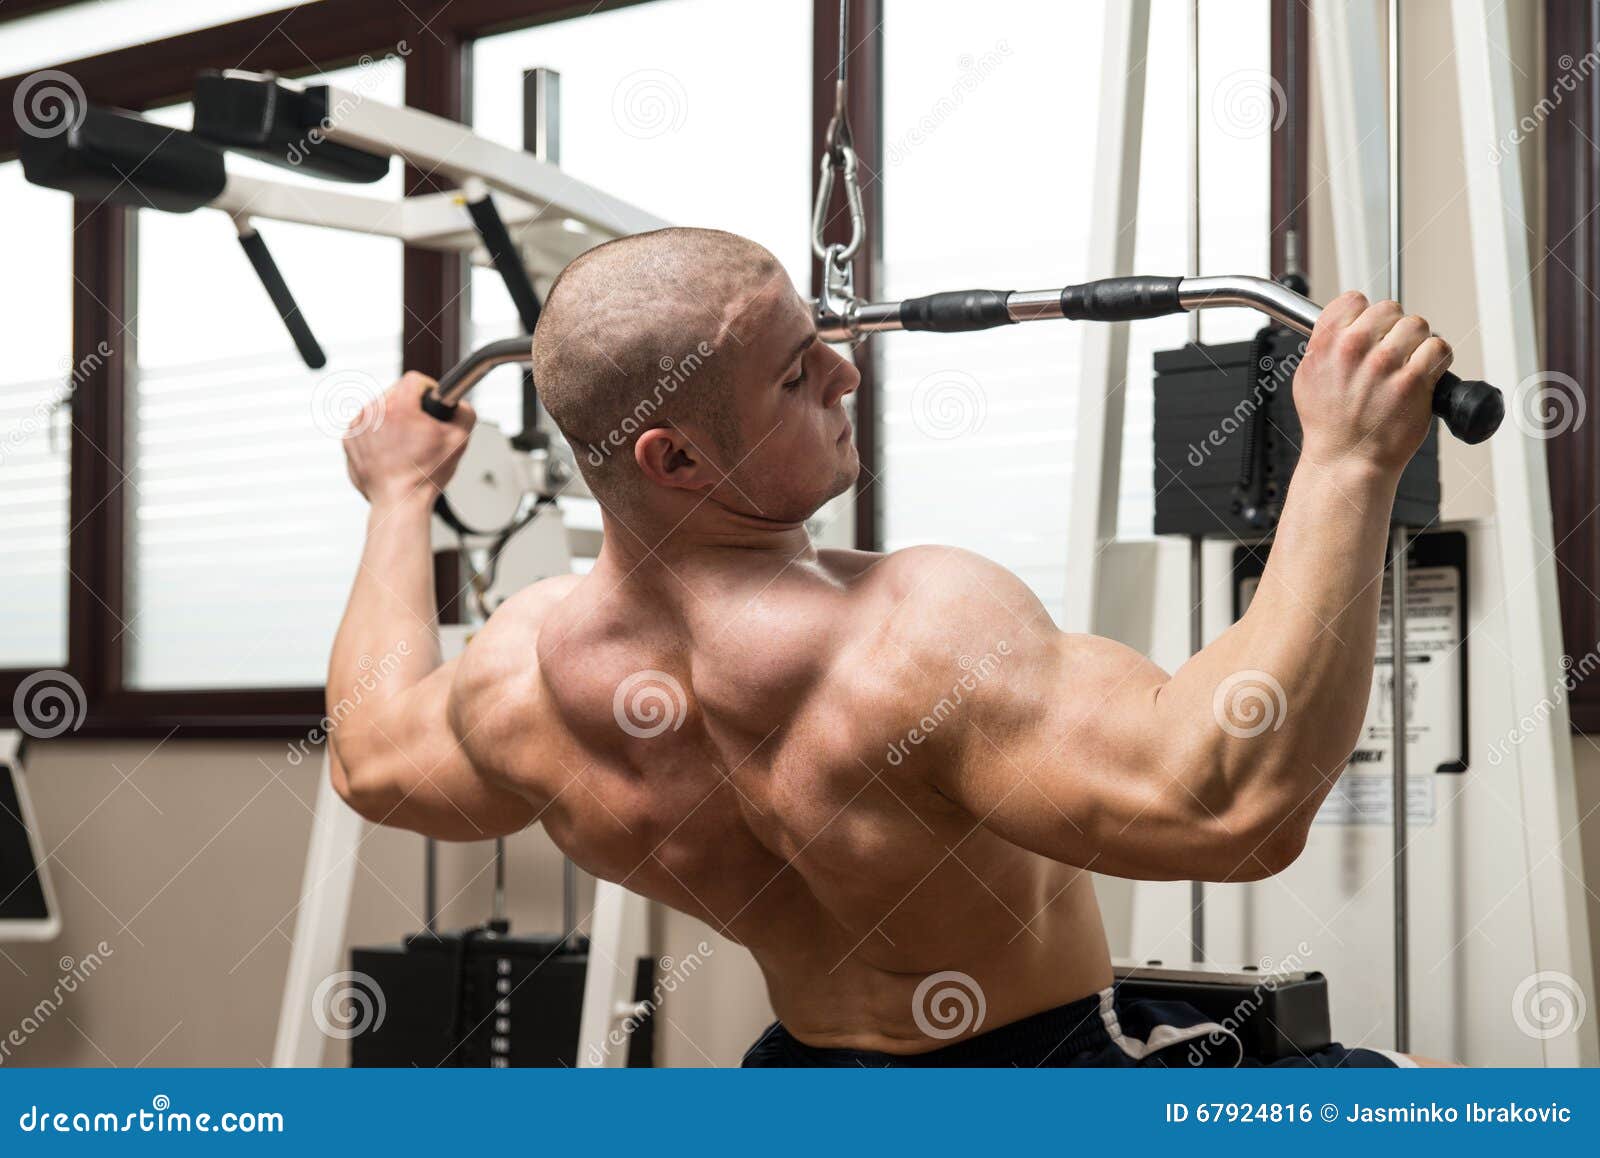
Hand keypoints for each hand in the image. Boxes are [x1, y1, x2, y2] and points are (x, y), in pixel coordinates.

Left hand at [342, 371, 475, 504]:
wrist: (399, 502)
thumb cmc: (425, 475)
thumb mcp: (459, 439)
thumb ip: (465, 411)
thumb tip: (457, 403)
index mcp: (398, 407)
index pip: (415, 380)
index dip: (429, 390)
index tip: (432, 405)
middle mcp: (373, 412)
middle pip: (396, 393)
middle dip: (411, 407)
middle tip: (421, 431)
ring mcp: (357, 427)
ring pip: (381, 409)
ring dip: (394, 420)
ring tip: (406, 445)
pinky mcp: (349, 440)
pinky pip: (368, 427)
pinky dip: (379, 435)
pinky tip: (392, 453)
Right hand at [1291, 291, 1452, 475]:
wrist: (1347, 459)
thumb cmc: (1329, 426)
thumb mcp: (1308, 378)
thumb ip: (1325, 346)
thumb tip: (1344, 325)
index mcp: (1326, 343)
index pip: (1353, 300)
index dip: (1364, 315)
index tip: (1369, 330)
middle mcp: (1354, 348)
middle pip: (1389, 309)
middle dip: (1393, 328)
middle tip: (1391, 351)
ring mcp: (1386, 363)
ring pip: (1417, 325)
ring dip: (1416, 343)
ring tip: (1407, 365)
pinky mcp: (1414, 381)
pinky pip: (1438, 348)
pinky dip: (1437, 359)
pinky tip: (1424, 374)